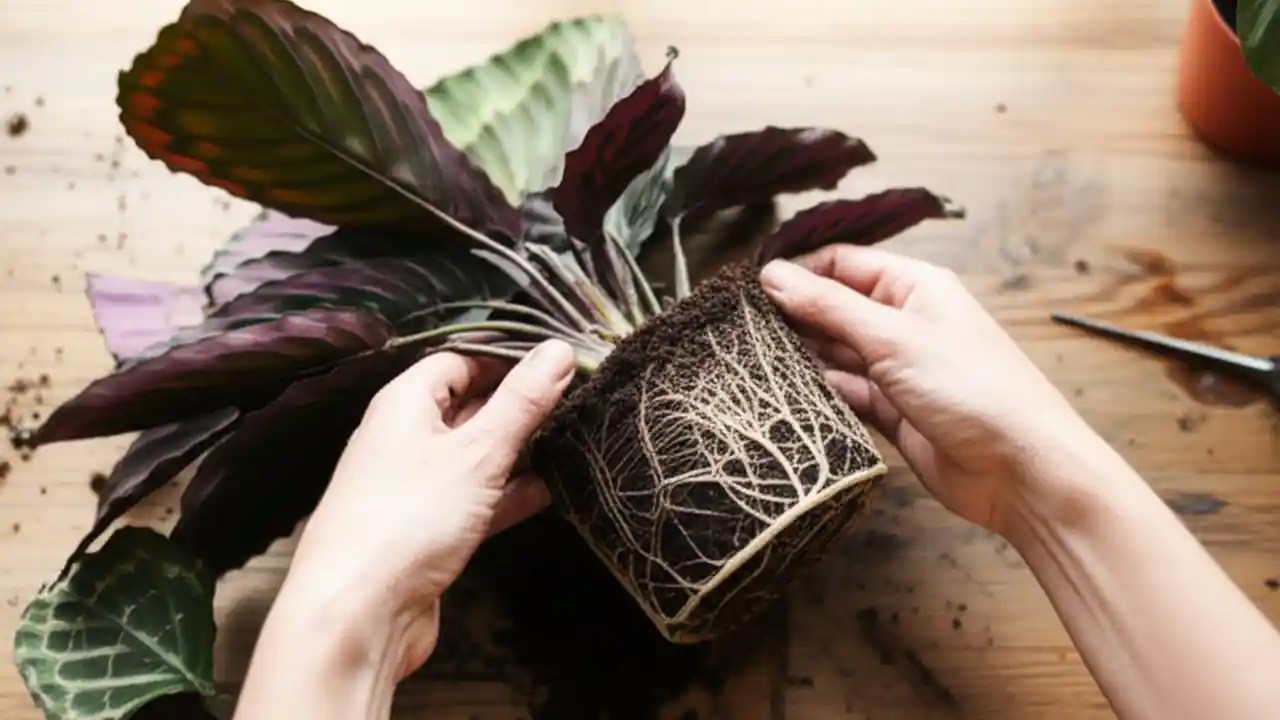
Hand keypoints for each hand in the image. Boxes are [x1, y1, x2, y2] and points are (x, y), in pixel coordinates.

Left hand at [274, 341, 574, 677]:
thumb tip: (558, 349)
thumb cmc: (408, 520)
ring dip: (518, 452)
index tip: (558, 364)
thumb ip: (522, 402)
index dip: (506, 359)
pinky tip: (550, 492)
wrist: (356, 615)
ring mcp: (415, 488)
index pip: (459, 361)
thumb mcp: (478, 452)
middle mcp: (404, 439)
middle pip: (467, 407)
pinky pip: (475, 500)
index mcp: (404, 404)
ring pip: (474, 457)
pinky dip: (507, 495)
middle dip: (518, 405)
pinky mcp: (427, 531)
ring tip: (572, 441)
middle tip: (576, 400)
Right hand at [760, 246, 1095, 533]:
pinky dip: (818, 393)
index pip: (842, 263)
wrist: (1021, 470)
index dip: (797, 271)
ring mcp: (899, 369)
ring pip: (835, 353)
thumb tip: (774, 276)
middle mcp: (905, 323)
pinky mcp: (893, 412)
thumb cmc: (974, 389)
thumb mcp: (893, 338)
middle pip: (834, 308)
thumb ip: (829, 307)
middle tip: (739, 326)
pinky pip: (845, 393)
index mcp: (915, 288)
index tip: (749, 286)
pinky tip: (784, 394)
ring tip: (750, 359)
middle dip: (792, 315)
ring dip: (800, 356)